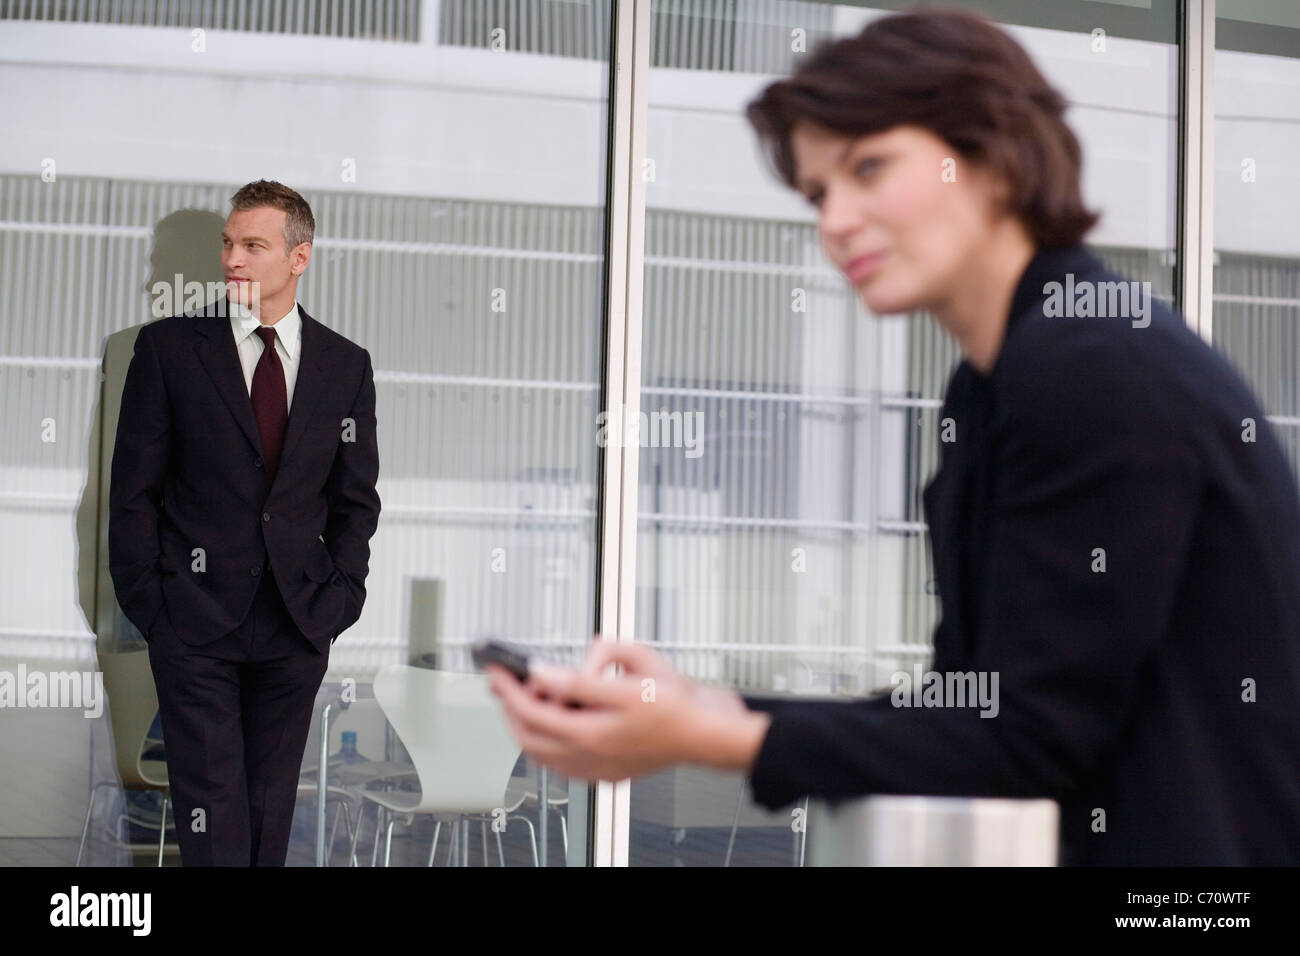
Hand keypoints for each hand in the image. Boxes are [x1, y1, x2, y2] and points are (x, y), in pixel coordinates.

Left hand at [485, 639, 770, 781]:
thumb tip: (545, 673)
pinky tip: (559, 724)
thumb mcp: (632, 676)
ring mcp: (599, 767)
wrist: (710, 732)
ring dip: (529, 726)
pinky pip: (565, 762)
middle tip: (505, 683)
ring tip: (532, 697)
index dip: (509, 687)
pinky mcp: (610, 769)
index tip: (498, 669)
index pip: (531, 712)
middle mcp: (590, 756)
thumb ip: (582, 677)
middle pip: (529, 738)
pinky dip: (551, 742)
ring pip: (544, 753)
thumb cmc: (681, 706)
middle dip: (511, 709)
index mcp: (592, 733)